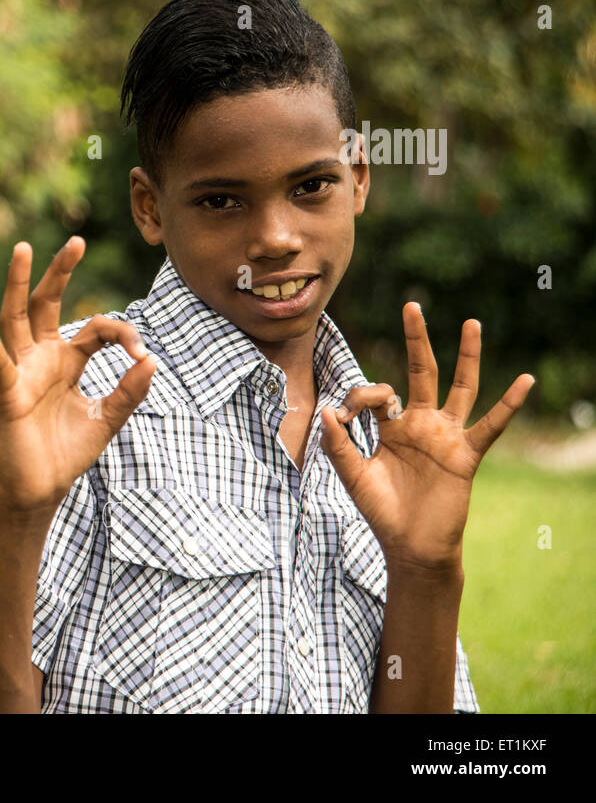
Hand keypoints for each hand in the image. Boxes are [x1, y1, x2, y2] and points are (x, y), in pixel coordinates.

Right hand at [0, 237, 155, 516]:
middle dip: (60, 272)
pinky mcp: (9, 393)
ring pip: (18, 319)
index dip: (122, 334)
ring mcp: (23, 372)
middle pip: (48, 305)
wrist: (40, 491)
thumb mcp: (107, 419)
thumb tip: (152, 361)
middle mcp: (42, 359)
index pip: (95, 329)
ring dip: (20, 284)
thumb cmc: (66, 454)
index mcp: (66, 362)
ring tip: (23, 248)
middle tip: (76, 241)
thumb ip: (129, 391)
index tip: (142, 355)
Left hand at [320, 303, 534, 572]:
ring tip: (472, 323)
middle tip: (411, 305)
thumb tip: (326, 410)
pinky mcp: (465, 454)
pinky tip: (524, 380)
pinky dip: (509, 404)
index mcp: (391, 427)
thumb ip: (338, 444)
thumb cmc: (382, 511)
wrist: (409, 546)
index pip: (377, 393)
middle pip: (420, 372)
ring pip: (459, 387)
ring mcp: (446, 436)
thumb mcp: (352, 475)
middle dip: (416, 339)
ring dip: (466, 356)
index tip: (342, 416)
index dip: (358, 398)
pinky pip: (491, 425)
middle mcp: (420, 424)